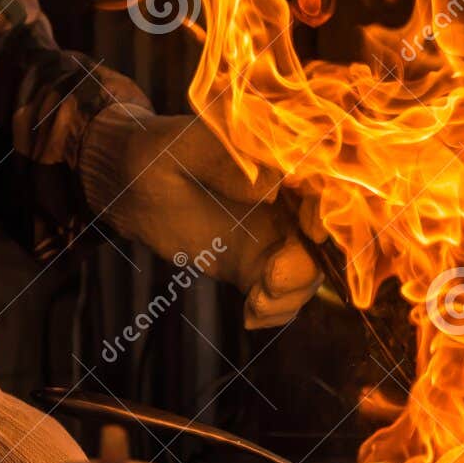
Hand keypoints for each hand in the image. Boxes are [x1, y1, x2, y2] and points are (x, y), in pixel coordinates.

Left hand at [81, 106, 322, 327]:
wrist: (132, 189)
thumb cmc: (155, 154)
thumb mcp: (180, 148)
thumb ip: (222, 157)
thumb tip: (274, 183)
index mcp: (283, 157)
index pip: (328, 182)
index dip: (331, 208)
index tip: (313, 232)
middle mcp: (291, 197)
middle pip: (329, 235)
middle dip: (310, 262)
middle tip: (272, 278)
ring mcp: (278, 234)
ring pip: (311, 269)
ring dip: (294, 292)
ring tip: (257, 301)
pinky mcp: (259, 265)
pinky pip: (284, 294)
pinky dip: (277, 311)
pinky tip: (249, 313)